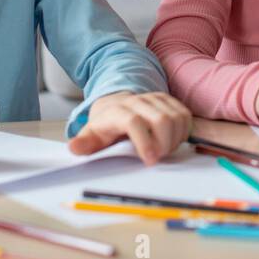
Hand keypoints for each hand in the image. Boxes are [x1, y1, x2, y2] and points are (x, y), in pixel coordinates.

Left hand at [68, 91, 191, 164]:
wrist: (116, 105)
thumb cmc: (106, 126)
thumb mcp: (91, 136)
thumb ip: (84, 144)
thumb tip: (73, 148)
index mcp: (118, 111)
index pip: (134, 122)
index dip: (144, 141)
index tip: (150, 160)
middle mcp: (138, 101)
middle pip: (161, 119)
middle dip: (164, 144)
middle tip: (158, 158)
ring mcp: (155, 98)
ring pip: (176, 118)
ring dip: (175, 139)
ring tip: (163, 150)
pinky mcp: (169, 100)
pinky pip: (185, 116)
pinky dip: (183, 132)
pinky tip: (172, 141)